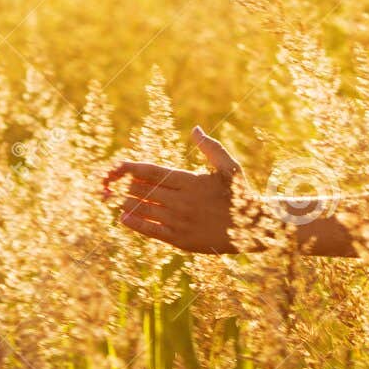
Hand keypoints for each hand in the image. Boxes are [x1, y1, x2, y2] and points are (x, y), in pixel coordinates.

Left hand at [102, 126, 249, 252]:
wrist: (251, 229)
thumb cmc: (240, 195)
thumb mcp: (230, 167)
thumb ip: (211, 147)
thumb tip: (195, 129)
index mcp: (190, 181)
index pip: (151, 172)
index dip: (131, 168)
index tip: (119, 166)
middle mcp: (182, 200)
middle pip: (143, 190)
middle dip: (127, 185)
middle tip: (117, 184)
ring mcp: (179, 221)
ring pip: (143, 209)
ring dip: (127, 202)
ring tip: (118, 199)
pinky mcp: (179, 239)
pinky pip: (150, 230)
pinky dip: (134, 223)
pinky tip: (123, 217)